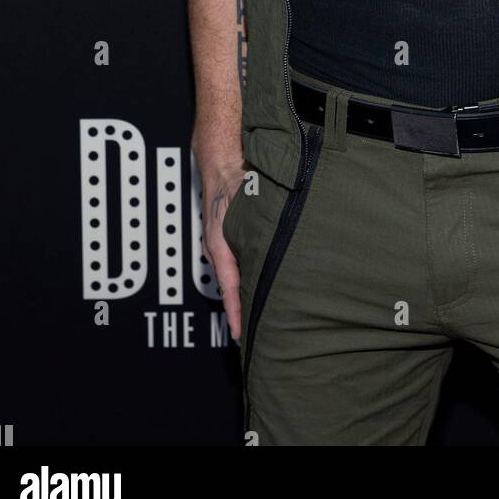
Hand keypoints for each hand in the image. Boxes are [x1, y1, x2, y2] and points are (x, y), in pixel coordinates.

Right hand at [200, 164, 245, 341]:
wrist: (220, 163)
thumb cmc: (232, 184)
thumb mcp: (246, 213)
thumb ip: (260, 234)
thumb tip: (280, 249)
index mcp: (220, 248)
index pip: (229, 289)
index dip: (236, 313)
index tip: (241, 334)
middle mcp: (219, 251)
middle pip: (232, 287)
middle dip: (244, 308)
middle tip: (259, 330)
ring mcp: (221, 246)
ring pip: (235, 275)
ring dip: (246, 291)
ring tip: (262, 312)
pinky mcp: (226, 240)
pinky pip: (236, 264)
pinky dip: (245, 276)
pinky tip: (260, 280)